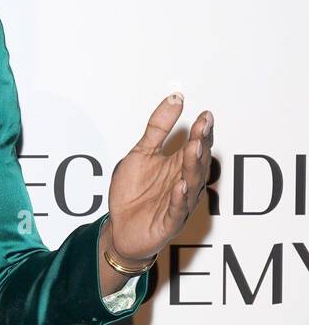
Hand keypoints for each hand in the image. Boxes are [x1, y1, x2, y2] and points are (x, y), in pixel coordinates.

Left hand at [105, 94, 213, 265]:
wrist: (119, 227)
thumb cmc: (133, 192)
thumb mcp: (141, 153)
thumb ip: (158, 128)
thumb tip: (176, 97)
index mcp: (178, 165)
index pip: (196, 144)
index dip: (201, 131)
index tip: (205, 115)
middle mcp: (183, 182)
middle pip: (197, 162)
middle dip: (200, 144)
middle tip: (202, 127)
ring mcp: (179, 203)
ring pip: (191, 183)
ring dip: (193, 166)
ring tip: (194, 148)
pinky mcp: (169, 223)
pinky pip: (178, 210)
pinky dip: (180, 197)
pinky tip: (181, 185)